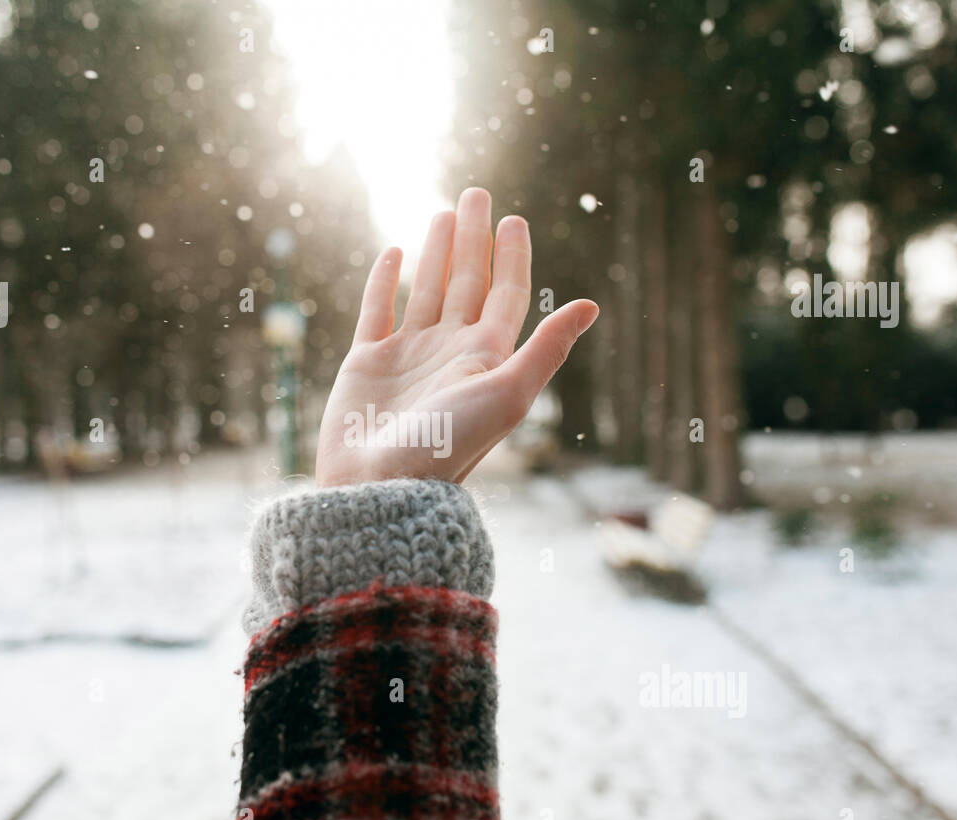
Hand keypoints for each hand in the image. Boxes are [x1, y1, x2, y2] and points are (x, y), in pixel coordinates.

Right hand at [315, 187, 598, 486]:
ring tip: (442, 212)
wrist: (379, 488)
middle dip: (473, 239)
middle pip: (467, 282)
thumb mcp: (506, 396)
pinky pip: (377, 310)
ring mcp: (407, 356)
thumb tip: (591, 304)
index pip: (506, 295)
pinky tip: (396, 253)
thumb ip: (546, 349)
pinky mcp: (366, 363)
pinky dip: (385, 280)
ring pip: (426, 290)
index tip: (513, 218)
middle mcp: (448, 352)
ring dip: (436, 252)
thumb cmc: (446, 446)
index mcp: (485, 359)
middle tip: (476, 194)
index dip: (512, 256)